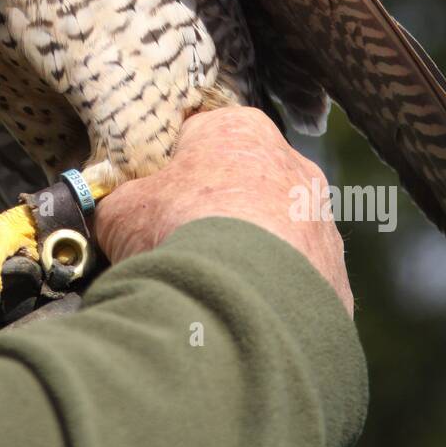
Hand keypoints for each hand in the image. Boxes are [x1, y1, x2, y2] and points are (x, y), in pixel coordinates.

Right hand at [93, 106, 352, 315]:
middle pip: (242, 186)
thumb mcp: (120, 207)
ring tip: (207, 291)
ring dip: (244, 257)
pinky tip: (238, 316)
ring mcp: (320, 225)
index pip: (201, 137)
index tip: (150, 200)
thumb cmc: (177, 231)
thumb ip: (118, 201)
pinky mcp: (335, 278)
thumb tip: (110, 215)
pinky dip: (266, 299)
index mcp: (240, 130)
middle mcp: (293, 167)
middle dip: (212, 214)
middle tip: (175, 247)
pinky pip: (292, 285)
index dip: (169, 169)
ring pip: (273, 236)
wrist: (240, 300)